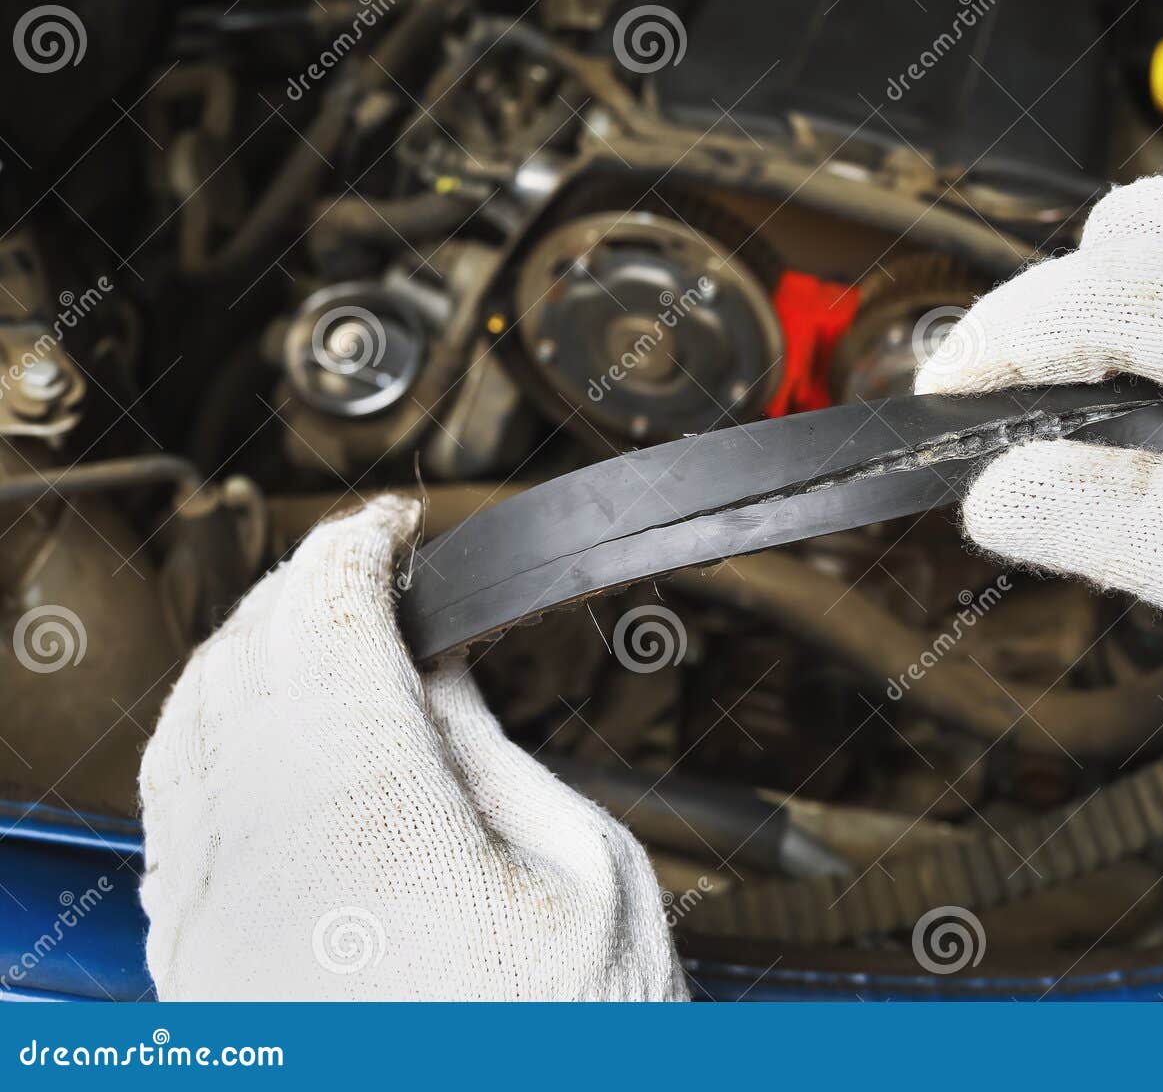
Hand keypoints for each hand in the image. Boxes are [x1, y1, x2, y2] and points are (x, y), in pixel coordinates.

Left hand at [139, 496, 684, 999]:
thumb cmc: (566, 1053)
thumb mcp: (589, 879)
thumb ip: (496, 752)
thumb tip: (440, 671)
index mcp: (376, 825)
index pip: (328, 621)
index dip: (359, 547)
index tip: (395, 525)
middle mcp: (262, 864)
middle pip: (248, 656)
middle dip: (305, 585)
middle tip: (368, 565)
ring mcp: (210, 922)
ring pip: (188, 722)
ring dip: (248, 649)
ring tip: (315, 627)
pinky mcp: (195, 969)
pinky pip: (170, 806)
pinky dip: (209, 732)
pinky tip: (258, 727)